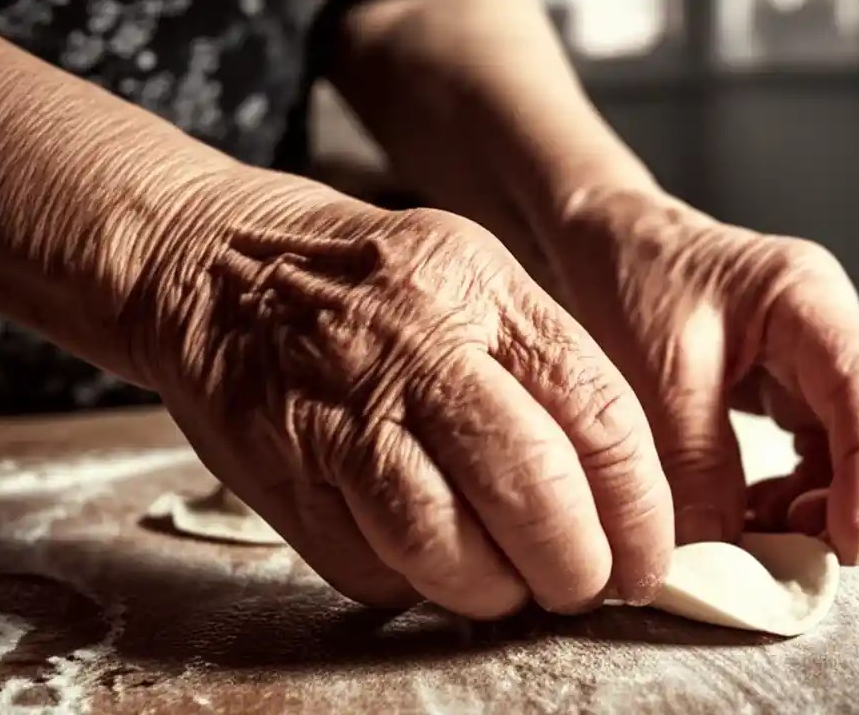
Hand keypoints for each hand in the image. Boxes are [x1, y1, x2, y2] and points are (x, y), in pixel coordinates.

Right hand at [129, 179, 672, 616]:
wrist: (211, 267)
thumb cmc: (364, 281)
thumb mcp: (475, 275)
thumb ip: (546, 367)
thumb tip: (618, 488)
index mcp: (483, 296)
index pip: (598, 413)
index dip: (639, 507)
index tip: (646, 558)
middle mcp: (416, 353)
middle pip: (529, 487)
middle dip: (575, 564)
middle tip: (584, 585)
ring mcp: (342, 419)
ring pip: (445, 546)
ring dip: (495, 591)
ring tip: (509, 584)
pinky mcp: (285, 480)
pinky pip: (371, 570)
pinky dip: (414, 585)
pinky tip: (426, 557)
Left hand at [543, 187, 858, 564]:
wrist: (613, 239)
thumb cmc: (633, 275)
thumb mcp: (654, 369)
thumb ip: (694, 463)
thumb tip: (723, 555)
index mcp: (808, 303)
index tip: (844, 543)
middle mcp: (835, 335)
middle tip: (828, 547)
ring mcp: (825, 368)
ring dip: (846, 509)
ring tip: (771, 532)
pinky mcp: (803, 396)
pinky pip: (833, 462)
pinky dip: (810, 503)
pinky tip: (759, 517)